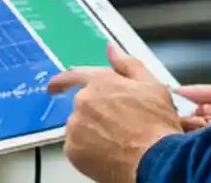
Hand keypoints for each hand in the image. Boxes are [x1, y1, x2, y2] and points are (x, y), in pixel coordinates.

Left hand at [48, 43, 181, 182]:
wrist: (153, 161)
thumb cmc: (156, 125)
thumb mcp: (151, 86)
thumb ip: (127, 65)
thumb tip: (112, 48)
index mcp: (101, 82)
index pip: (73, 75)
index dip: (62, 81)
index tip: (54, 87)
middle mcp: (83, 101)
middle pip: (82, 106)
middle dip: (96, 114)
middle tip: (117, 126)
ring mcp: (76, 127)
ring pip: (80, 127)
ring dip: (92, 132)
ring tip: (117, 142)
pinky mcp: (73, 150)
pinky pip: (77, 148)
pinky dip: (89, 150)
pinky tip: (109, 153)